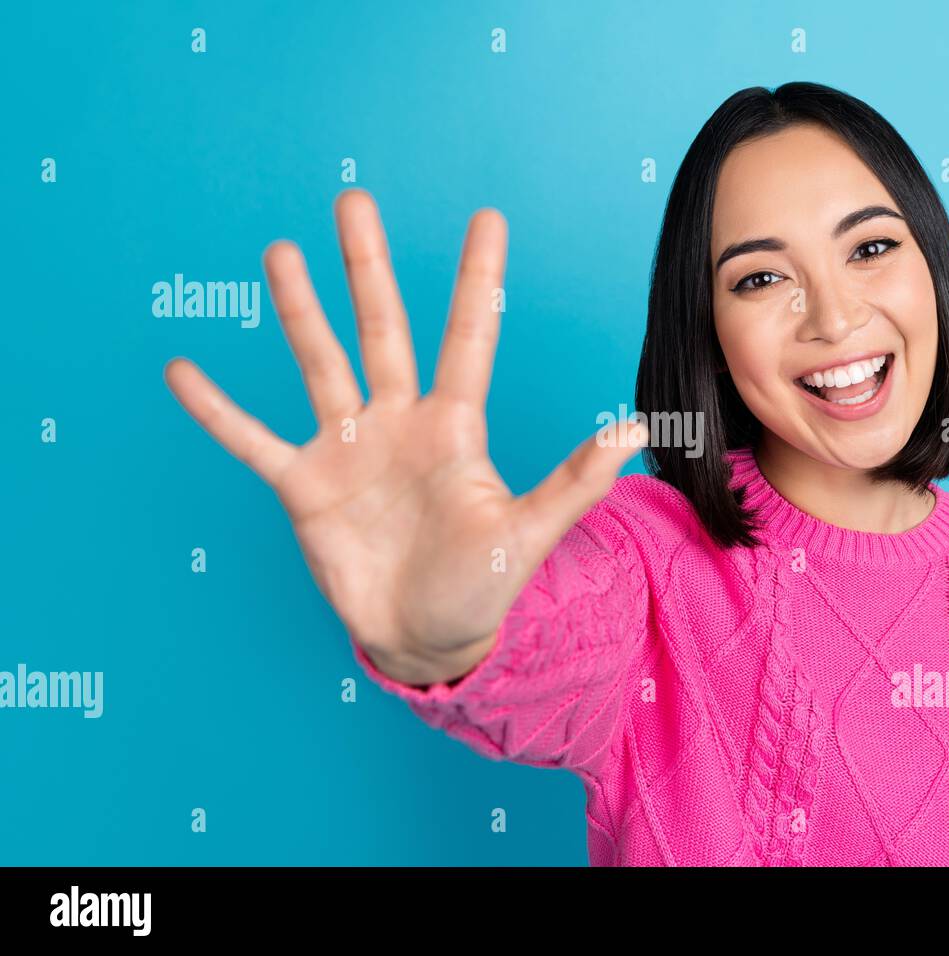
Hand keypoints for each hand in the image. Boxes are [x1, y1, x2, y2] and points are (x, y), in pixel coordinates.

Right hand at [164, 190, 645, 684]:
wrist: (426, 636)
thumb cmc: (481, 587)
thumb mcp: (527, 535)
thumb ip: (574, 482)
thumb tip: (635, 431)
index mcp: (454, 426)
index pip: (468, 335)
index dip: (477, 277)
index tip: (487, 217)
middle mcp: (398, 422)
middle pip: (382, 327)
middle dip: (368, 266)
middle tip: (354, 200)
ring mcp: (348, 449)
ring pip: (319, 364)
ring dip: (298, 311)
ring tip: (280, 251)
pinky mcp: (304, 486)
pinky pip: (252, 440)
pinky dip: (218, 412)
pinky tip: (183, 373)